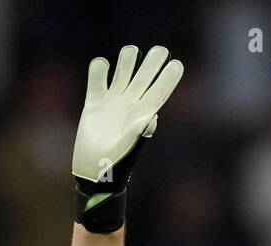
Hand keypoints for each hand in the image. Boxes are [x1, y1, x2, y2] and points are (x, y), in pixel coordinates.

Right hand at [72, 44, 183, 232]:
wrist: (94, 171)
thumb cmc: (115, 164)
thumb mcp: (129, 147)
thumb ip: (139, 131)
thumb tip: (151, 117)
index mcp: (142, 115)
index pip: (158, 92)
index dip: (168, 79)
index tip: (177, 64)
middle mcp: (129, 106)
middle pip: (143, 79)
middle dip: (152, 64)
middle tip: (161, 49)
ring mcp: (112, 103)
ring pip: (122, 75)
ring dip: (127, 61)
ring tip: (132, 50)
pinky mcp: (93, 104)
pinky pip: (97, 81)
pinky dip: (98, 71)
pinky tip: (101, 65)